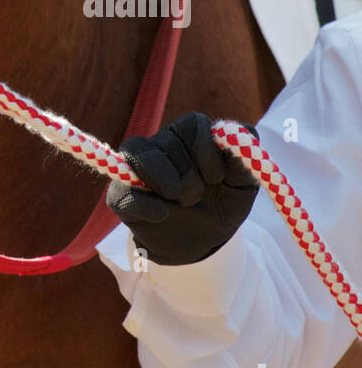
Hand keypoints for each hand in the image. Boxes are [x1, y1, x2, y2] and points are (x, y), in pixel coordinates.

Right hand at [106, 111, 258, 264]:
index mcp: (188, 136)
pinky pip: (123, 191)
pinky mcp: (121, 195)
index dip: (206, 150)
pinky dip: (144, 204)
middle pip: (169, 142)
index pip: (193, 124)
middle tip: (198, 198)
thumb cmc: (220, 205)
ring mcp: (135, 169)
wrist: (202, 243)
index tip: (218, 178)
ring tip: (180, 203)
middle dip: (191, 176)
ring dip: (167, 183)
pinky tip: (162, 214)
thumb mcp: (241, 188)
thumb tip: (247, 133)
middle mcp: (159, 145)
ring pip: (139, 154)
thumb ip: (244, 161)